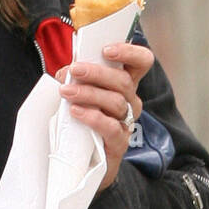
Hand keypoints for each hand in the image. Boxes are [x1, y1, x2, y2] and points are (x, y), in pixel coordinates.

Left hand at [56, 40, 155, 192]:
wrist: (82, 159)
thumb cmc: (82, 119)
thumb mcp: (79, 94)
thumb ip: (76, 79)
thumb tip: (67, 71)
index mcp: (123, 84)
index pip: (141, 61)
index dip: (129, 51)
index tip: (106, 49)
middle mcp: (130, 101)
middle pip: (124, 81)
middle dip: (97, 72)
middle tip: (74, 70)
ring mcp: (127, 122)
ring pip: (116, 102)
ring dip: (89, 93)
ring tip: (66, 92)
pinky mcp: (119, 143)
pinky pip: (110, 127)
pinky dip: (92, 117)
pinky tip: (75, 112)